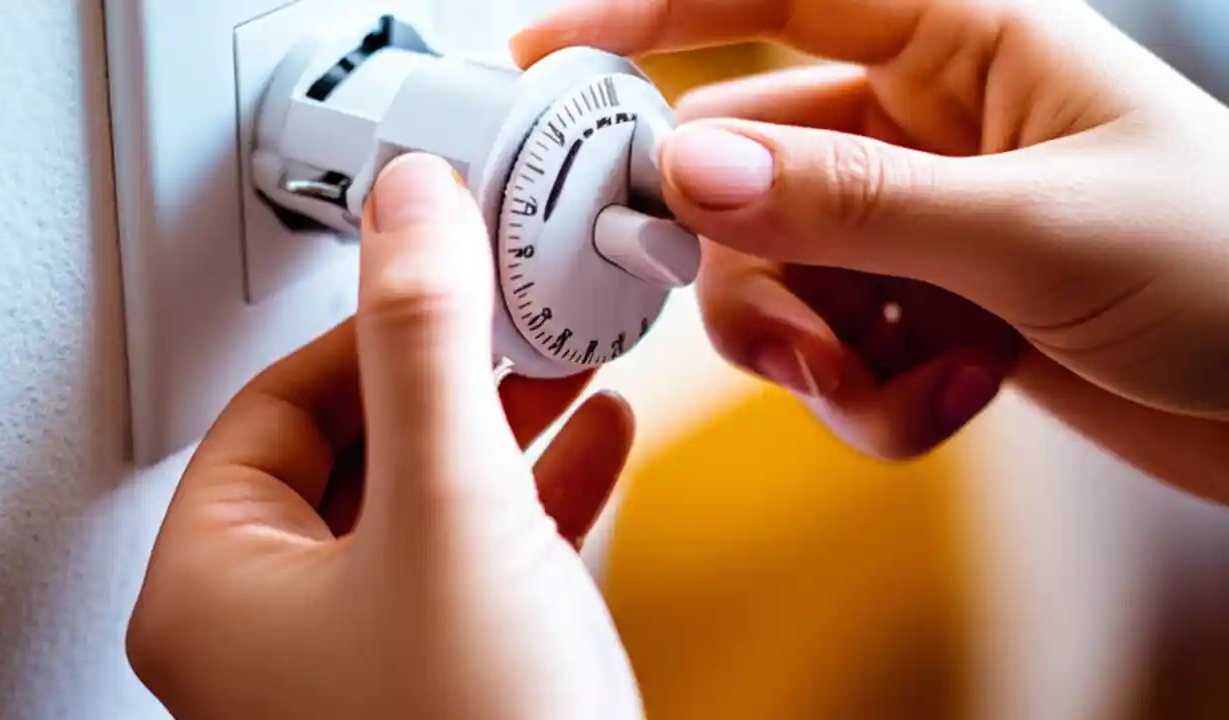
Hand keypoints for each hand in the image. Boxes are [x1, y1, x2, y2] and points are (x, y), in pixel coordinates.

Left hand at [127, 155, 642, 718]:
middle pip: (360, 446)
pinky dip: (540, 493)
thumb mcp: (448, 508)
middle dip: (452, 372)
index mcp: (220, 590)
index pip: (275, 404)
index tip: (441, 266)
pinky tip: (598, 442)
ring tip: (565, 361)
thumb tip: (411, 204)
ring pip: (429, 500)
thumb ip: (424, 341)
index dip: (366, 323)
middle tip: (514, 307)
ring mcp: (368, 657)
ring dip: (504, 424)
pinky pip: (485, 556)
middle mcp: (279, 630)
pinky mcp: (452, 677)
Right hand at [515, 0, 1228, 499]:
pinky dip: (869, 393)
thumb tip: (689, 173)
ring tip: (897, 378)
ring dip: (816, 350)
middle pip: (745, 168)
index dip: (652, 12)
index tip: (548, 56)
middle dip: (744, 258)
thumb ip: (852, 201)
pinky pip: (831, 350)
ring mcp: (915, 228)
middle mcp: (923, 127)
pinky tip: (952, 396)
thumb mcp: (1037, 227)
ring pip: (775, 277)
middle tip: (765, 320)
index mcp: (965, 44)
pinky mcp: (923, 313)